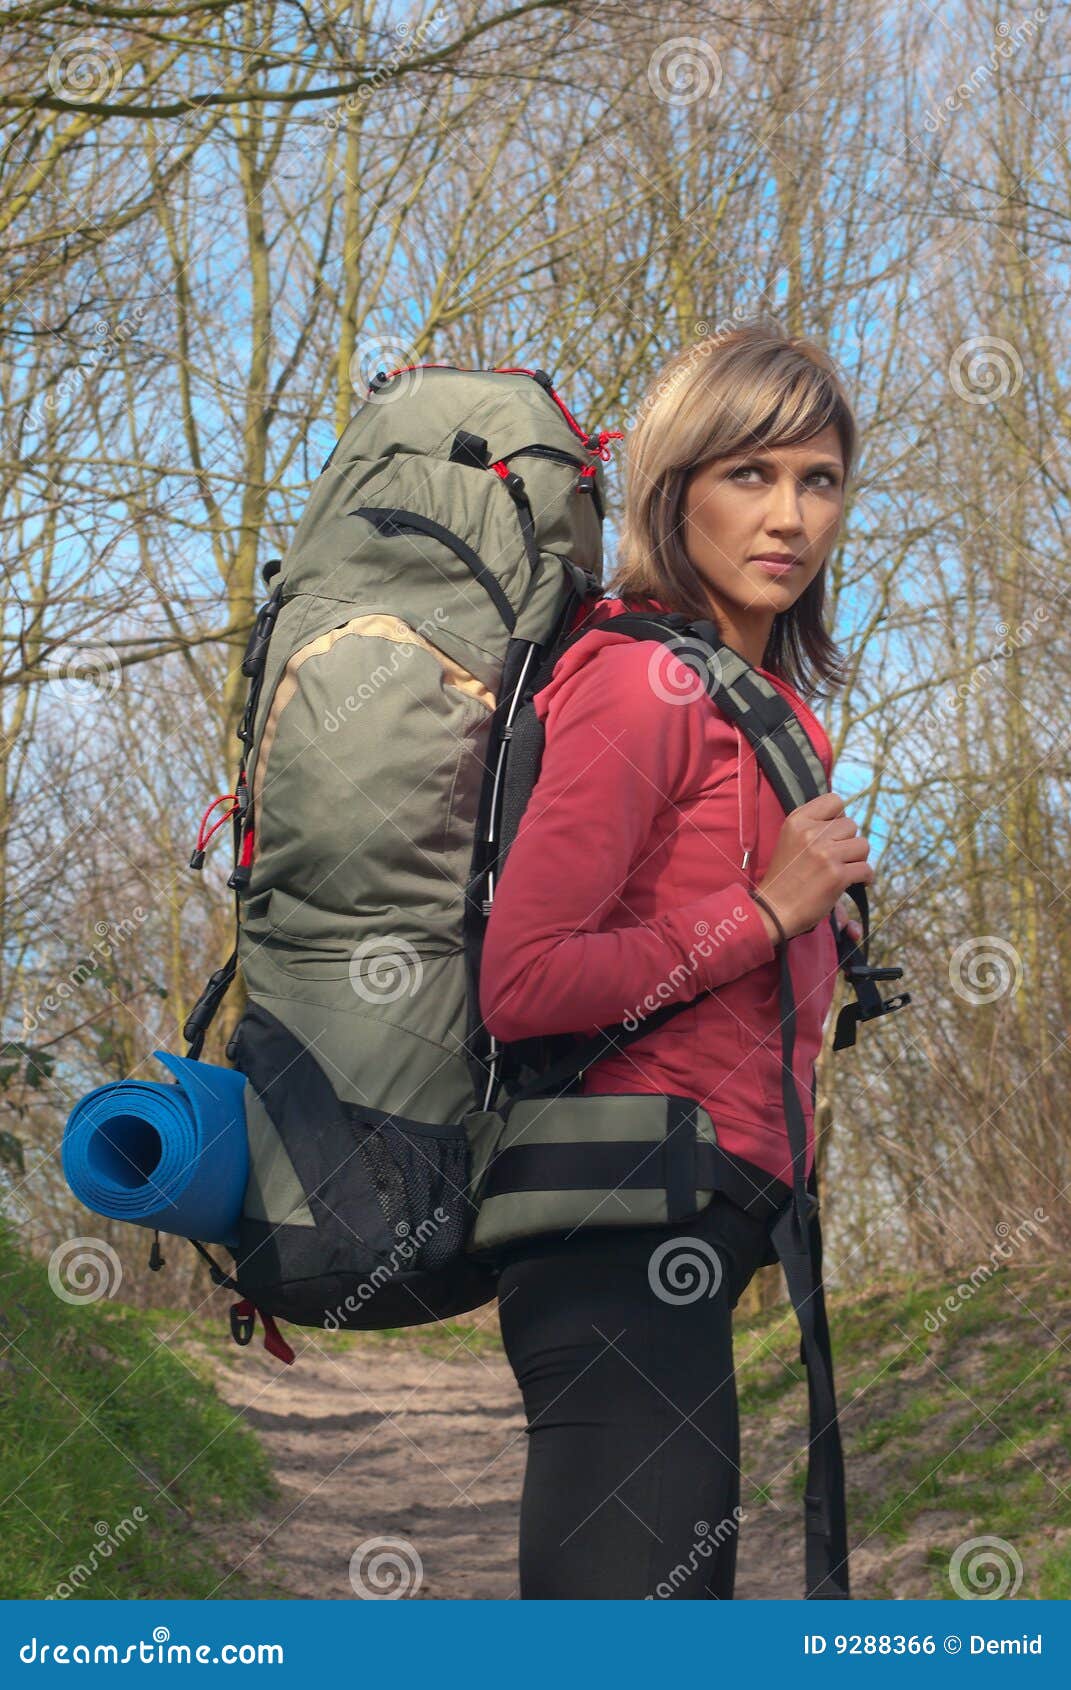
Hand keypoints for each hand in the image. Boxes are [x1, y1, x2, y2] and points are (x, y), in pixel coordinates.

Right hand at [754, 792, 873, 939]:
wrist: (774, 910)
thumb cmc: (784, 877)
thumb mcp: (790, 840)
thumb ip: (813, 826)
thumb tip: (845, 821)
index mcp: (797, 821)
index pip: (834, 800)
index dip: (839, 816)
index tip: (833, 833)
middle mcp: (811, 833)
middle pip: (851, 824)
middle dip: (848, 841)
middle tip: (837, 857)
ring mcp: (825, 853)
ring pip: (863, 845)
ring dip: (858, 859)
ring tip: (845, 869)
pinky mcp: (837, 875)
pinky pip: (866, 869)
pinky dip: (865, 878)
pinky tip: (854, 883)